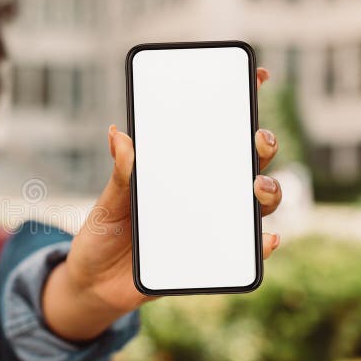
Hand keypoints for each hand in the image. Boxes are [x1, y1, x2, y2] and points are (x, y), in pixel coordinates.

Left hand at [43, 68, 282, 340]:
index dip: (240, 104)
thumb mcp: (107, 202)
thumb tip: (118, 133)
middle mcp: (201, 195)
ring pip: (253, 204)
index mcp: (177, 172)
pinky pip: (243, 253)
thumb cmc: (101, 235)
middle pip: (245, 164)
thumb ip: (120, 174)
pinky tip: (267, 239)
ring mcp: (209, 226)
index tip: (258, 77)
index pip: (214, 135)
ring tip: (258, 187)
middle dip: (261, 146)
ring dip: (268, 191)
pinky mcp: (208, 260)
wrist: (93, 284)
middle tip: (256, 139)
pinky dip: (260, 246)